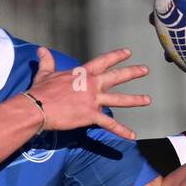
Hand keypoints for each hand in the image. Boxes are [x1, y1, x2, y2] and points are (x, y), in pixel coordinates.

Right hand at [28, 47, 151, 140]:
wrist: (38, 108)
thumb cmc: (41, 91)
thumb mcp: (45, 73)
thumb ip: (47, 62)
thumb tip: (41, 50)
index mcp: (82, 73)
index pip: (103, 61)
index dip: (116, 56)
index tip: (128, 52)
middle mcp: (92, 85)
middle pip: (117, 77)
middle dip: (132, 72)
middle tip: (145, 70)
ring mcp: (93, 100)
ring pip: (119, 100)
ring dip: (135, 100)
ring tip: (147, 100)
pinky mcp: (91, 116)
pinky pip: (110, 124)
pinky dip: (121, 131)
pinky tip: (132, 135)